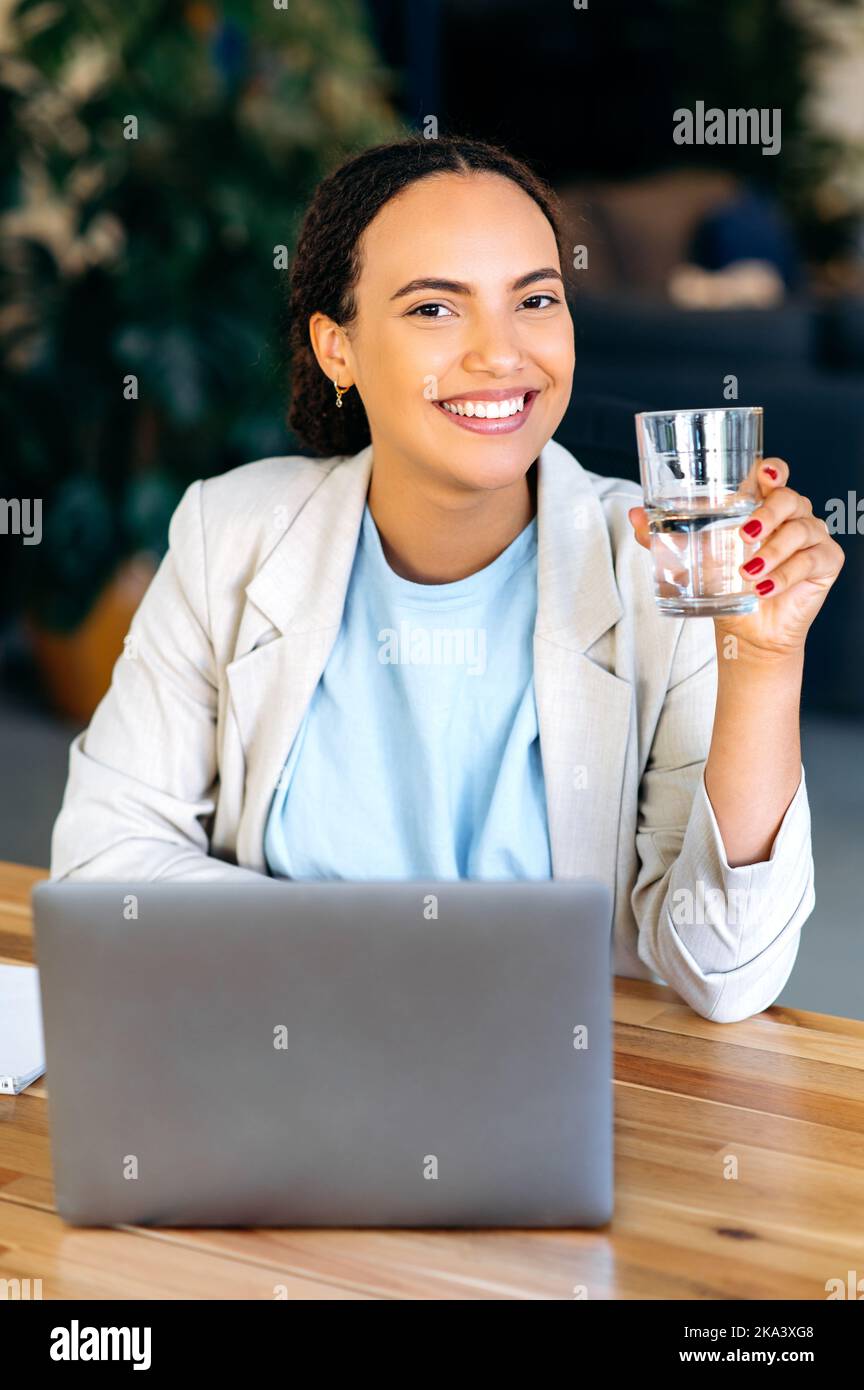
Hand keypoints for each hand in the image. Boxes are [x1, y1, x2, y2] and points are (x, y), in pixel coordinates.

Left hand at [628, 458, 844, 658]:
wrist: (746, 632)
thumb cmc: (724, 587)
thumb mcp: (690, 560)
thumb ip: (663, 537)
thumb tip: (634, 515)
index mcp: (763, 505)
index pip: (774, 474)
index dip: (773, 468)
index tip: (764, 473)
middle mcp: (791, 516)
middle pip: (789, 497)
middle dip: (768, 514)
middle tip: (745, 536)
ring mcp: (812, 537)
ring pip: (801, 529)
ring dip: (772, 553)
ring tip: (747, 574)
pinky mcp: (826, 563)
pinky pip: (812, 560)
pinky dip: (786, 575)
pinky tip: (766, 589)